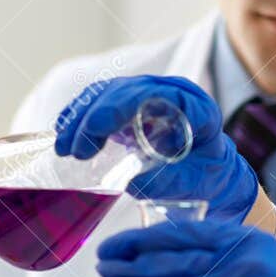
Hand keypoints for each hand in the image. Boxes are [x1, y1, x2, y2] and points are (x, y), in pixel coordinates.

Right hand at [52, 74, 258, 221]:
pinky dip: (82, 112)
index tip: (96, 130)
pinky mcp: (134, 102)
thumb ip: (170, 184)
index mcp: (196, 107)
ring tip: (64, 147)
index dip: (121, 105)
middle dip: (93, 117)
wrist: (211, 174)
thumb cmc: (207, 179)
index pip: (155, 94)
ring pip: (110, 92)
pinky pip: (103, 99)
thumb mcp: (195, 185)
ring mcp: (151, 94)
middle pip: (125, 91)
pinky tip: (64, 129)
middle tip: (72, 151)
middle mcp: (172, 91)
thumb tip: (133, 183)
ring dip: (81, 116)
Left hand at [90, 219, 275, 276]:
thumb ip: (215, 256)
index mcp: (242, 239)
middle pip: (168, 263)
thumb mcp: (255, 263)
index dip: (139, 241)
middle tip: (99, 273)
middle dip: (126, 269)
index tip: (111, 248)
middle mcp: (238, 262)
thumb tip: (154, 259)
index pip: (179, 234)